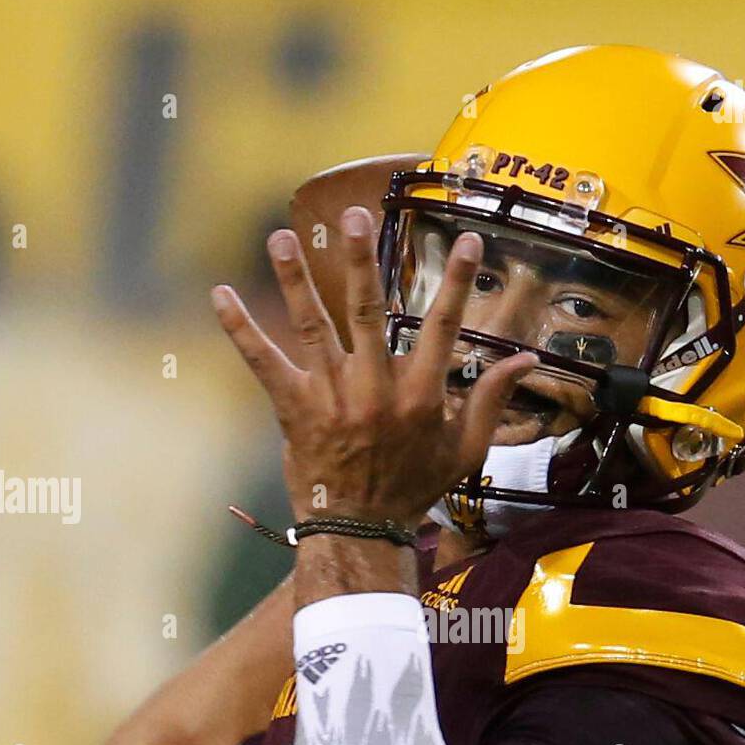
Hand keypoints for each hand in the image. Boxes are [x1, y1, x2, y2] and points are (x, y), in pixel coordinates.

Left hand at [210, 206, 536, 528]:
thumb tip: (525, 358)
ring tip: (280, 238)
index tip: (469, 241)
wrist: (359, 530)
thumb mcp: (463, 450)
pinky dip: (241, 330)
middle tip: (352, 215)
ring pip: (312, 327)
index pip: (443, 327)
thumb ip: (490, 400)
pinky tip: (219, 295)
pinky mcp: (295, 409)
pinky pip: (263, 363)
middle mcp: (374, 390)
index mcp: (419, 396)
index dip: (458, 283)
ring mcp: (331, 398)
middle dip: (360, 260)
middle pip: (366, 312)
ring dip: (295, 280)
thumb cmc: (414, 489)